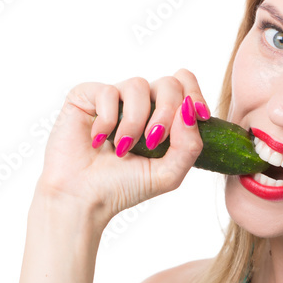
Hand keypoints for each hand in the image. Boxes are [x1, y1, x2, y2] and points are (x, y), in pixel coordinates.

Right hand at [35, 70, 208, 225]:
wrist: (83, 198)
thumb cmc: (123, 187)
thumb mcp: (168, 174)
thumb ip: (189, 146)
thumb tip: (190, 111)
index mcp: (162, 116)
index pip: (185, 86)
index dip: (195, 94)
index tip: (199, 115)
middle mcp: (140, 103)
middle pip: (169, 83)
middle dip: (167, 112)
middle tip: (154, 141)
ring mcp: (114, 98)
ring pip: (138, 85)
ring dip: (135, 121)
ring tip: (122, 148)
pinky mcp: (87, 96)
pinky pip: (108, 91)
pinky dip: (107, 119)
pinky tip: (98, 140)